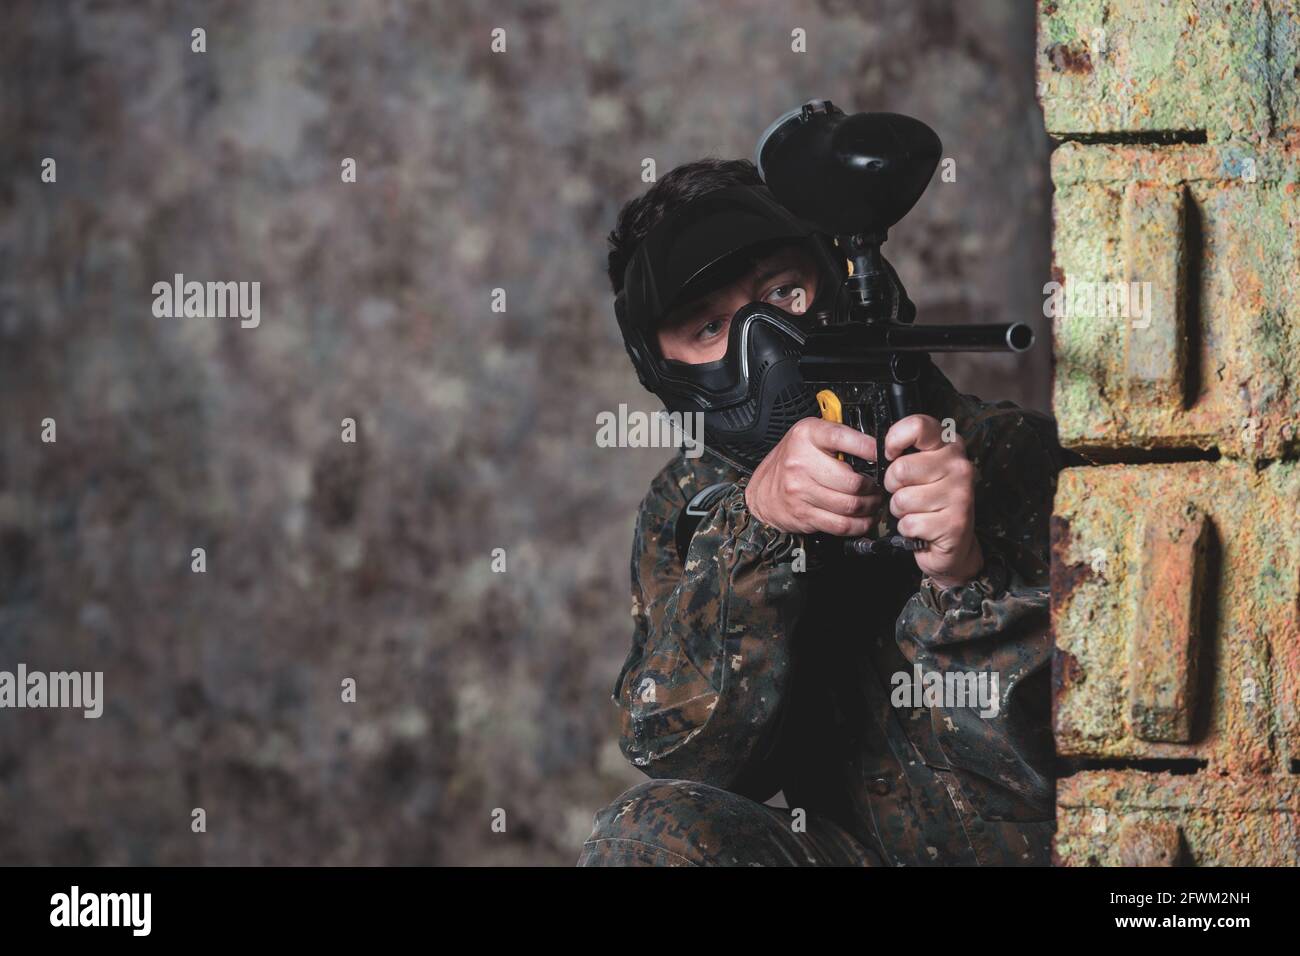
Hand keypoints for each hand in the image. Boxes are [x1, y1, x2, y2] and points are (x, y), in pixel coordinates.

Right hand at [744, 418, 882, 536]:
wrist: (763, 491)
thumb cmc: (793, 460)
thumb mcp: (811, 437)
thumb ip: (840, 437)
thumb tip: (878, 446)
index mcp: (806, 436)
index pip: (842, 438)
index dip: (869, 448)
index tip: (885, 455)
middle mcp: (801, 462)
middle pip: (852, 481)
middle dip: (874, 487)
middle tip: (879, 487)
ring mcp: (800, 491)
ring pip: (850, 505)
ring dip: (870, 507)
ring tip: (874, 502)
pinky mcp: (804, 515)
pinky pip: (841, 524)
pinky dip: (859, 524)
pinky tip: (864, 518)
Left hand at [882, 414, 982, 587]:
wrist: (954, 543)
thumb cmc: (930, 502)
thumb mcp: (921, 469)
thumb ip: (906, 453)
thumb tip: (878, 449)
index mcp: (950, 446)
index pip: (918, 426)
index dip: (894, 440)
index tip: (891, 455)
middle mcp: (960, 466)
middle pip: (900, 469)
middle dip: (893, 486)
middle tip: (907, 492)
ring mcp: (960, 495)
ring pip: (902, 499)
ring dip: (901, 511)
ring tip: (917, 511)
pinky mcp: (955, 523)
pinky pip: (909, 523)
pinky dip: (908, 529)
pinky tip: (923, 528)